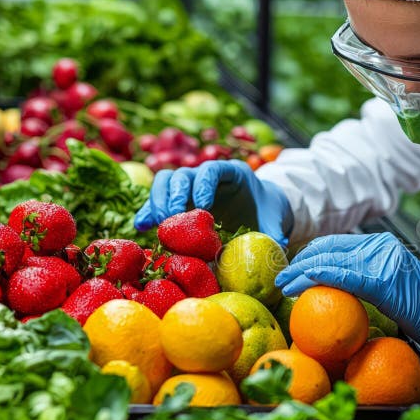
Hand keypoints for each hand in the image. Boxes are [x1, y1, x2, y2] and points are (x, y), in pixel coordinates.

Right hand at [134, 160, 292, 247]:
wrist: (258, 211)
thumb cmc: (266, 212)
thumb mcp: (274, 221)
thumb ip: (275, 233)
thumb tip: (278, 249)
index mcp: (232, 172)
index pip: (213, 170)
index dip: (204, 184)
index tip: (202, 206)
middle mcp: (207, 176)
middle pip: (183, 174)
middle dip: (175, 194)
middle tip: (173, 217)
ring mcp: (190, 187)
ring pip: (166, 182)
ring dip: (158, 200)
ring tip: (157, 223)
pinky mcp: (179, 200)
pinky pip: (159, 200)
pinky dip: (149, 211)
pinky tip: (142, 225)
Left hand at [275, 232, 419, 358]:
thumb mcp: (390, 290)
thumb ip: (364, 282)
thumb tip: (331, 291)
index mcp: (381, 245)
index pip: (334, 244)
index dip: (307, 255)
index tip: (289, 271)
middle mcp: (381, 246)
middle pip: (328, 248)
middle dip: (298, 262)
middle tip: (280, 279)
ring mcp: (384, 261)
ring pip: (331, 260)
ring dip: (301, 272)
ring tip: (283, 285)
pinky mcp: (385, 281)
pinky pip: (344, 276)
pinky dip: (319, 278)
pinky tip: (302, 284)